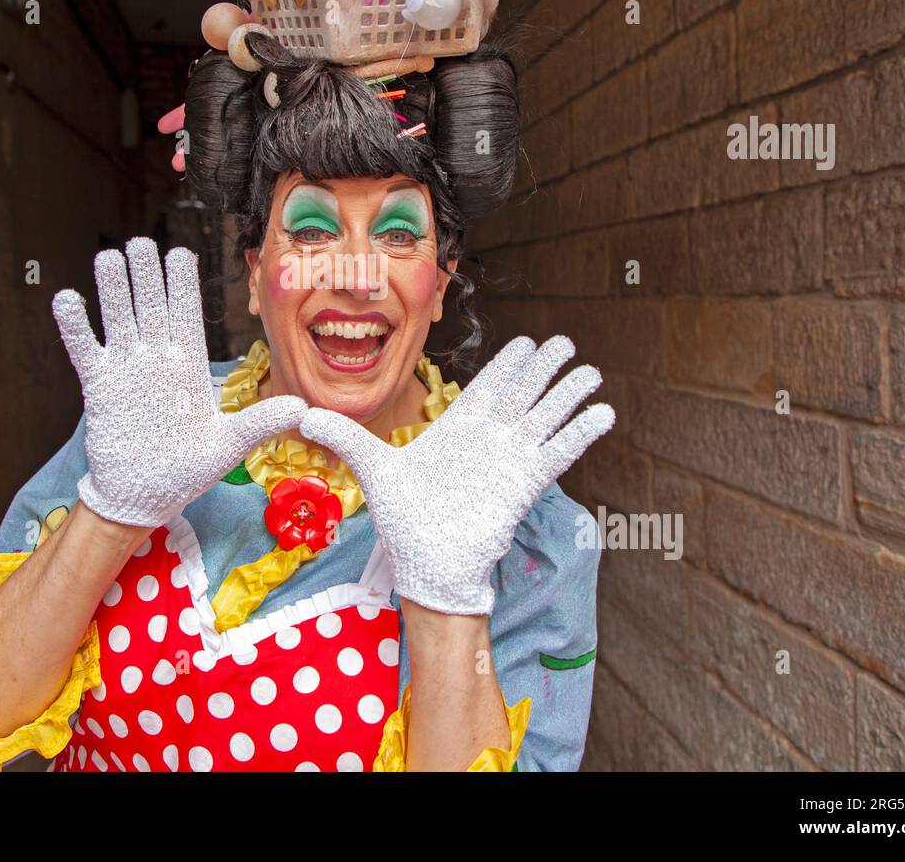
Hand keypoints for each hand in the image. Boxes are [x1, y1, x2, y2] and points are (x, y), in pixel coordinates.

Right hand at [52, 238, 305, 526]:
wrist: (143, 497)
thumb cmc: (186, 471)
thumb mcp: (228, 446)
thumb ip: (260, 423)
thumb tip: (302, 409)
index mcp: (189, 368)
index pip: (187, 317)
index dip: (183, 286)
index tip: (181, 254)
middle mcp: (157, 361)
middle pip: (152, 308)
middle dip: (148, 275)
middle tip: (142, 242)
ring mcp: (127, 371)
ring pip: (119, 319)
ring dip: (114, 289)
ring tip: (109, 256)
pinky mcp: (100, 387)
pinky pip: (85, 350)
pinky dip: (76, 326)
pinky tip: (67, 298)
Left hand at [299, 335, 613, 614]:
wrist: (427, 565)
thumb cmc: (404, 521)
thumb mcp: (372, 468)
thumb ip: (344, 437)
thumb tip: (302, 412)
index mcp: (457, 431)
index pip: (487, 388)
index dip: (507, 365)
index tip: (526, 340)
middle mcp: (488, 441)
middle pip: (522, 395)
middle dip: (543, 369)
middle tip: (565, 341)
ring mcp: (509, 460)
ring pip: (544, 418)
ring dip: (567, 394)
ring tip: (592, 371)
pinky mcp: (524, 483)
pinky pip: (557, 453)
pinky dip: (579, 433)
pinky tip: (602, 414)